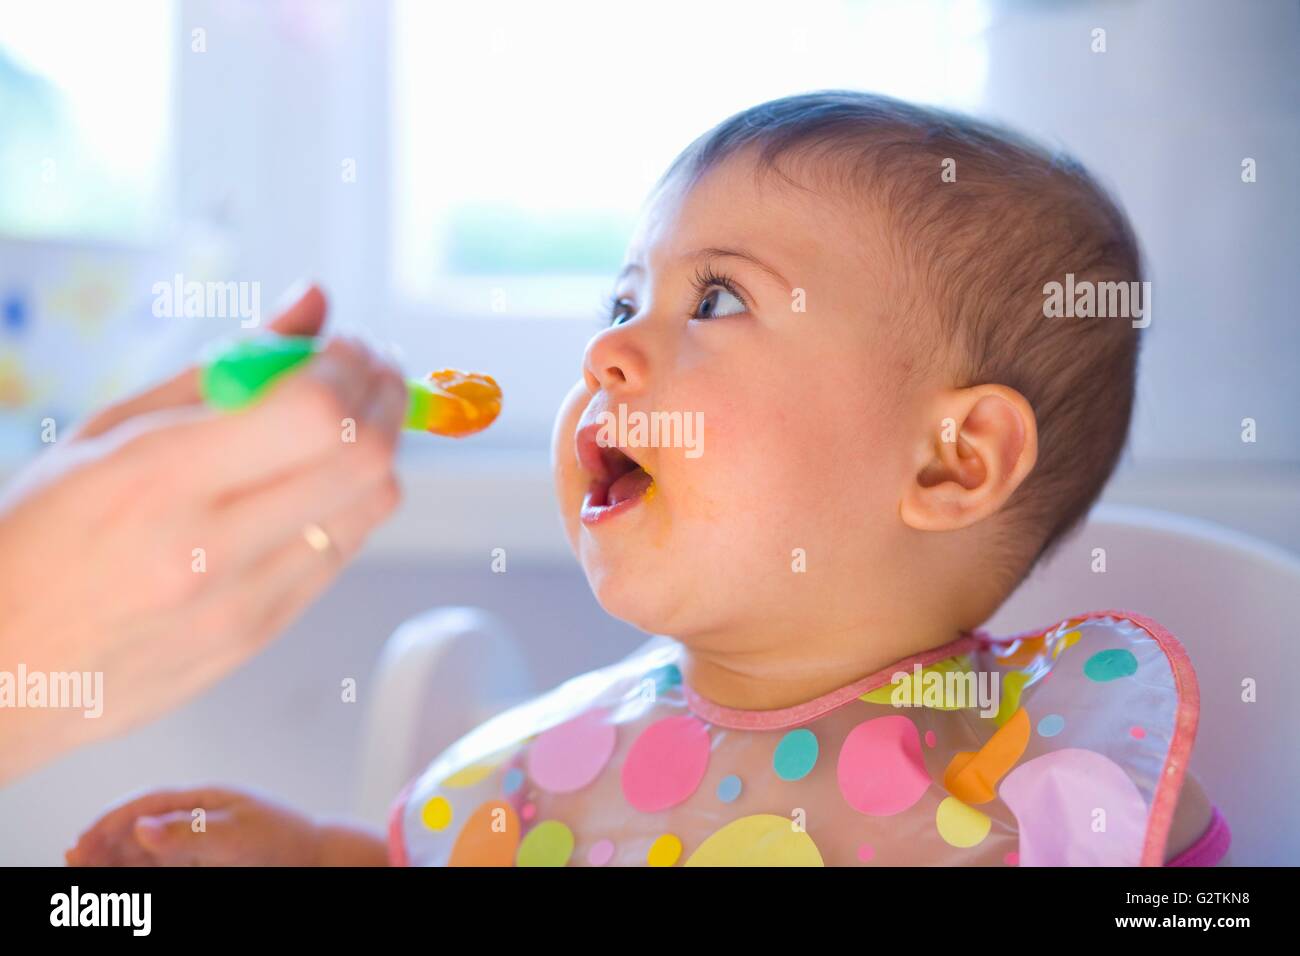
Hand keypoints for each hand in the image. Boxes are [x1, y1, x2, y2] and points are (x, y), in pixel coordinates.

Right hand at [0, 285, 406, 783]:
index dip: (350, 367)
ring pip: (369, 508)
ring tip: (341, 426)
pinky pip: (340, 554)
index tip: (346, 346)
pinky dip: (344, 505)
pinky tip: (311, 485)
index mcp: (159, 480)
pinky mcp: (259, 638)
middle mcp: (210, 549)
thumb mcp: (107, 431)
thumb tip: (314, 302)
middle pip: (363, 459)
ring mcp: (241, 604)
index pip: (314, 413)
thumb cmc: (38, 535)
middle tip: (368, 373)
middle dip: (384, 397)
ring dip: (374, 450)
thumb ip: (222, 367)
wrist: (0, 669)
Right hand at [66, 786, 323, 865]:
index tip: (82, 841)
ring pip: (144, 847)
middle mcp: (197, 815)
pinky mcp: (204, 860)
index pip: (147, 805)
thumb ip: (189, 831)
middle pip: (139, 826)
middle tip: (71, 859)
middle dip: (103, 840)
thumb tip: (139, 825)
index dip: (111, 822)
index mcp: (204, 798)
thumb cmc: (283, 842)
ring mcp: (199, 838)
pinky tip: (119, 876)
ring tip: (83, 868)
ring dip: (113, 856)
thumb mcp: (236, 835)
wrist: (317, 858)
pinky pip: (161, 862)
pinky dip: (136, 869)